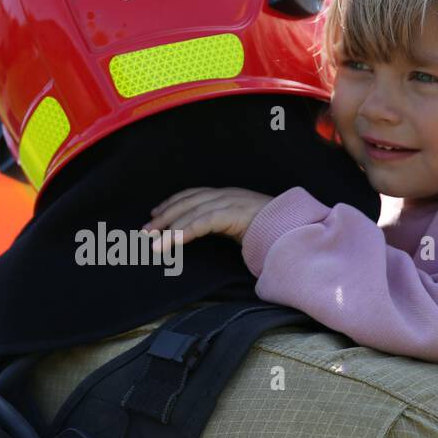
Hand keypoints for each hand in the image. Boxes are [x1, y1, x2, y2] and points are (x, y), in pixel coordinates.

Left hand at [143, 187, 273, 248]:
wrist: (292, 228)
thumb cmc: (269, 231)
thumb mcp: (239, 226)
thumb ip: (222, 226)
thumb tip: (203, 233)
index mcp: (226, 196)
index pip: (192, 195)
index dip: (172, 204)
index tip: (154, 215)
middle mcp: (225, 195)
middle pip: (186, 202)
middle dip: (163, 218)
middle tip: (145, 232)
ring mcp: (229, 202)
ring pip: (190, 213)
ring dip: (168, 228)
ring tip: (153, 243)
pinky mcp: (232, 214)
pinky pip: (202, 222)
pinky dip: (183, 232)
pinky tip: (170, 242)